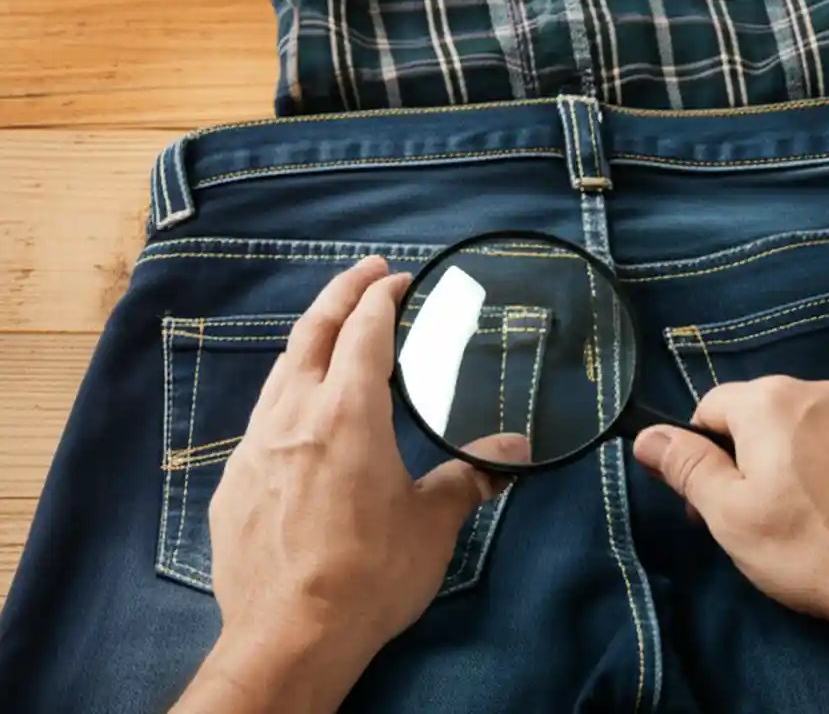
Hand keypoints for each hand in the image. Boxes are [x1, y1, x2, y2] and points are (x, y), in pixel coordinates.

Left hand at [177, 257, 528, 712]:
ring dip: (311, 341)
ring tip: (334, 333)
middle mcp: (295, 415)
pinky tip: (302, 417)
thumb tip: (514, 450)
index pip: (363, 330)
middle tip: (366, 273)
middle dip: (340, 295)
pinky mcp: (235, 483)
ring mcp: (256, 447)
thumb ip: (470, 476)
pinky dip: (289, 395)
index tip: (398, 279)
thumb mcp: (433, 524)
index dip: (382, 297)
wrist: (290, 636)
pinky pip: (263, 419)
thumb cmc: (370, 574)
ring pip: (281, 372)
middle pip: (312, 333)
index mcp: (348, 412)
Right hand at [632, 375, 828, 633]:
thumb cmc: (811, 547)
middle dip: (743, 458)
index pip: (709, 408)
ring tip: (800, 521)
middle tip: (751, 520)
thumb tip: (646, 435)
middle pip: (756, 414)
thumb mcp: (729, 514)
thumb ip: (685, 467)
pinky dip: (828, 467)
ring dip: (786, 462)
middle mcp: (818, 389)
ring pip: (800, 427)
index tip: (709, 505)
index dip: (698, 455)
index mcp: (770, 401)